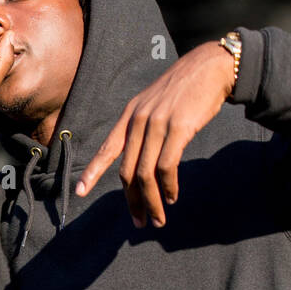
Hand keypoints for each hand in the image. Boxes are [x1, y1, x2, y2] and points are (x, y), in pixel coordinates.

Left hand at [74, 41, 235, 227]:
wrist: (211, 66)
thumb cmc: (185, 89)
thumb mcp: (154, 103)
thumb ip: (142, 127)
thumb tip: (138, 159)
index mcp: (130, 115)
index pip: (107, 148)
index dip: (92, 172)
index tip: (80, 192)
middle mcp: (139, 120)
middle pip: (127, 172)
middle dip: (133, 202)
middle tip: (140, 223)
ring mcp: (158, 124)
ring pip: (146, 175)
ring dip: (152, 202)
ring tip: (159, 218)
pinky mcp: (179, 128)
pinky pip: (167, 166)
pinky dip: (168, 187)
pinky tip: (172, 197)